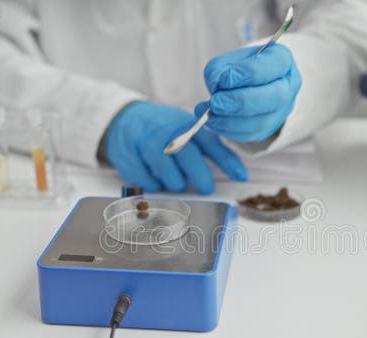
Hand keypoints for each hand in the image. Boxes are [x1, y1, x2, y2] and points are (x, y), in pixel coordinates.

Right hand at [106, 101, 247, 193]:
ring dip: (175, 182)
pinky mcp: (130, 158)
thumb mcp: (186, 129)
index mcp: (186, 126)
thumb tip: (236, 169)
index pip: (211, 143)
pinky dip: (154, 185)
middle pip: (188, 157)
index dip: (227, 161)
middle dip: (201, 176)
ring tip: (175, 180)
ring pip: (167, 172)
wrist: (124, 119)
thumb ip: (208, 147)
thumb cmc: (163, 129)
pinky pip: (147, 181)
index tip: (241, 176)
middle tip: (206, 188)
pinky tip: (155, 179)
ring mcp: (147, 145)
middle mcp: (167, 133)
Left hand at [195, 43, 301, 142]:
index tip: (223, 80)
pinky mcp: (268, 129)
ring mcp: (281, 110)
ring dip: (231, 120)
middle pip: (275, 97)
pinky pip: (250, 134)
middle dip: (241, 101)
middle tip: (215, 103)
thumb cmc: (240, 68)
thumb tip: (217, 86)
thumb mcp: (228, 60)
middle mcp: (288, 86)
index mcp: (282, 60)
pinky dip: (228, 130)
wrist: (248, 85)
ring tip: (209, 114)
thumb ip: (220, 69)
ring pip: (262, 120)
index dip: (247, 73)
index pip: (271, 66)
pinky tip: (213, 122)